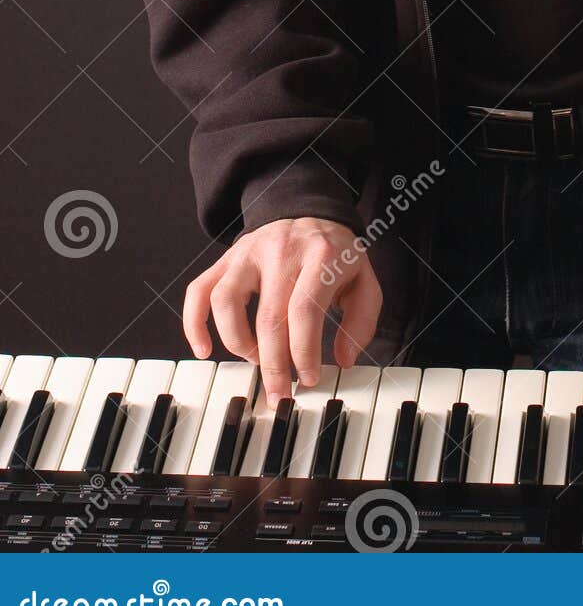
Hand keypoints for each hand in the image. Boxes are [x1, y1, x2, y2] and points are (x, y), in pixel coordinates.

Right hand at [182, 217, 381, 408]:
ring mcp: (248, 252)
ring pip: (226, 301)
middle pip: (268, 316)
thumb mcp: (364, 279)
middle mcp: (280, 251)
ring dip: (238, 343)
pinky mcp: (227, 259)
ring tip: (256, 359)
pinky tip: (203, 349)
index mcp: (320, 255)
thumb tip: (343, 359)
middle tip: (281, 393)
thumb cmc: (335, 256)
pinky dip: (194, 323)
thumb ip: (362, 318)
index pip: (304, 311)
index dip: (303, 352)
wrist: (310, 213)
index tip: (309, 378)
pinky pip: (199, 290)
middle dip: (273, 365)